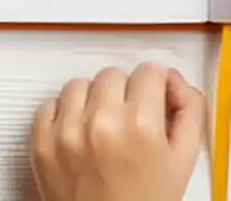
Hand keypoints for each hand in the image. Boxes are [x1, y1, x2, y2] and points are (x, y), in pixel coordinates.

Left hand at [30, 63, 204, 200]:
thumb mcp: (183, 160)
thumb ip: (190, 111)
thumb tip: (174, 82)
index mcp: (140, 125)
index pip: (149, 71)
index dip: (157, 85)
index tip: (154, 99)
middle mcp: (100, 122)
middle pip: (114, 74)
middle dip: (126, 91)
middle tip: (130, 118)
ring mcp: (66, 132)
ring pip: (80, 83)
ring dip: (93, 98)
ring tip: (102, 125)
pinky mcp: (41, 143)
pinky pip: (49, 104)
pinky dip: (63, 113)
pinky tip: (79, 131)